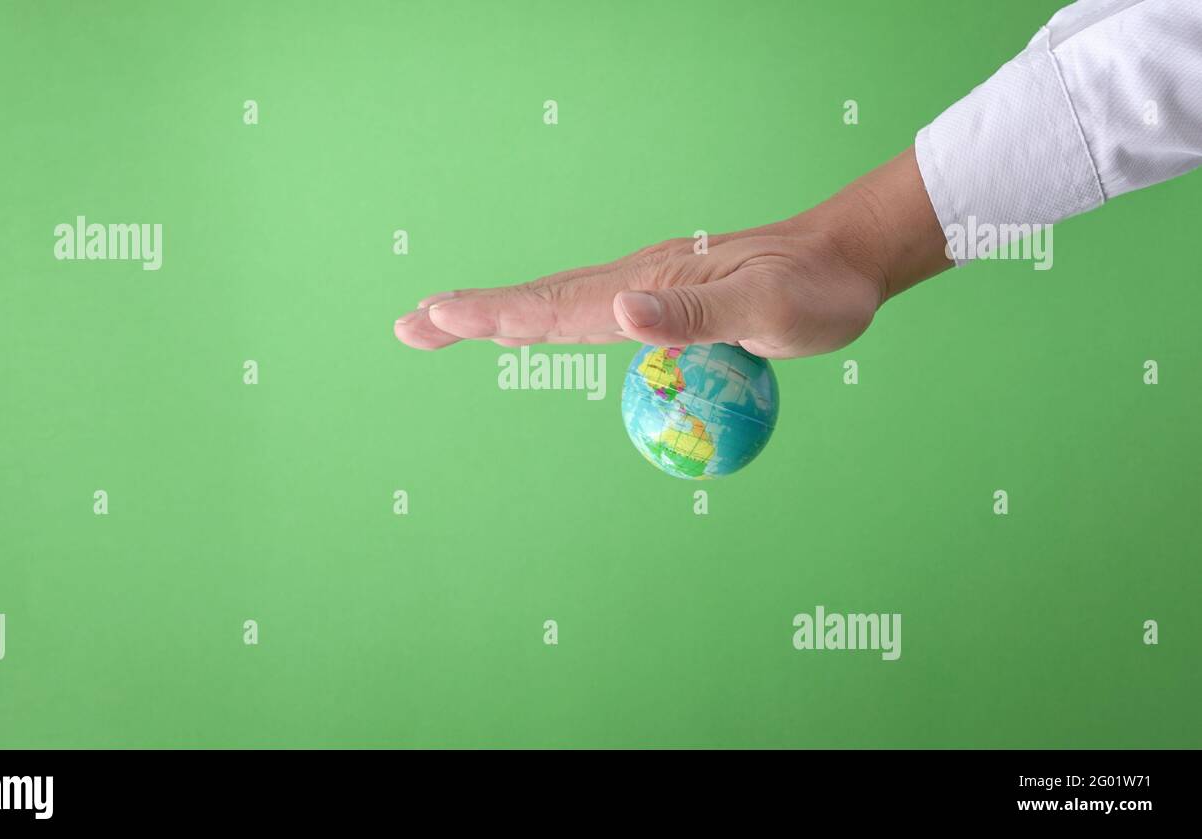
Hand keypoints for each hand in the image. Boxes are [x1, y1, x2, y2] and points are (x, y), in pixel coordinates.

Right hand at [393, 147, 949, 358]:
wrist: (845, 259)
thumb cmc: (815, 293)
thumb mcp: (769, 310)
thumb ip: (697, 316)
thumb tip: (619, 313)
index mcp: (651, 285)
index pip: (560, 307)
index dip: (497, 315)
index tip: (439, 316)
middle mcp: (636, 283)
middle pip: (540, 300)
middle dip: (473, 314)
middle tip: (409, 326)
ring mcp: (645, 289)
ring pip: (558, 305)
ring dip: (498, 317)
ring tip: (446, 324)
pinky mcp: (661, 301)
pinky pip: (588, 316)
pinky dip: (544, 322)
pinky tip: (534, 333)